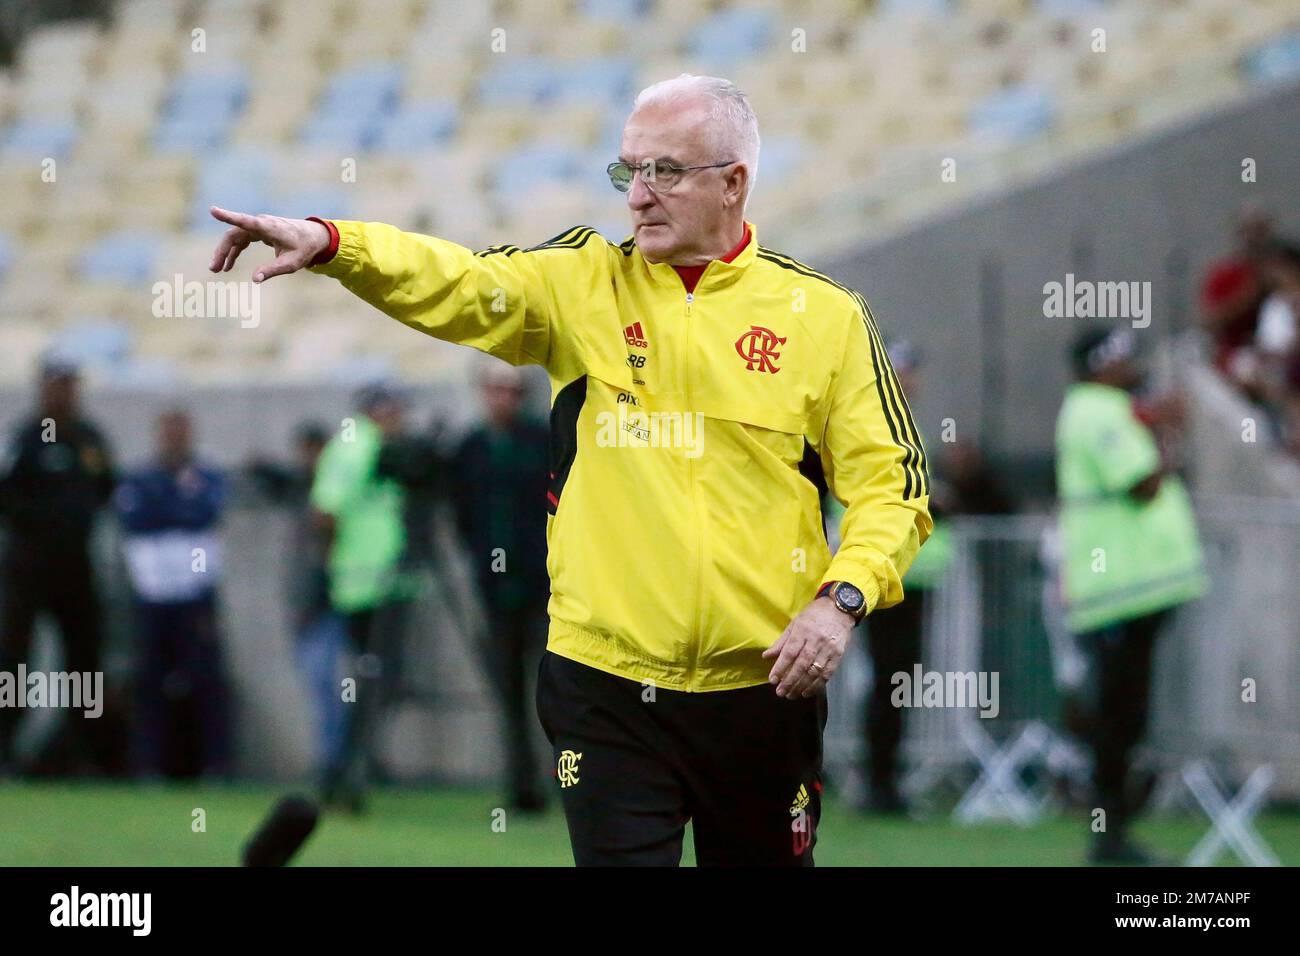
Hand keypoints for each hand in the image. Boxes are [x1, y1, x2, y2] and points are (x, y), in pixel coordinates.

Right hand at [207, 206, 331, 282]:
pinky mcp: (259, 230)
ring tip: (218, 269)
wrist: (314, 237)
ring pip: (235, 237)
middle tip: (213, 268)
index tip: (213, 210)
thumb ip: (272, 270)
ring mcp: (258, 226)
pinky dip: (234, 251)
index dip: (228, 216)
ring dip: (225, 253)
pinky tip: (228, 265)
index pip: (245, 220)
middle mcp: (260, 223)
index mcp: (268, 227)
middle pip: (234, 234)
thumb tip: (254, 279)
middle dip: (222, 251)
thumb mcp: (291, 263)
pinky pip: (241, 240)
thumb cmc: (304, 249)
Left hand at [762, 596, 855, 698]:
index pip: (790, 652)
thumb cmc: (814, 614)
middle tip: (780, 692)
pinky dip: (817, 685)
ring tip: (792, 695)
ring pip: (814, 672)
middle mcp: (816, 641)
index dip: (780, 667)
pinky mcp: (838, 655)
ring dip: (802, 686)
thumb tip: (766, 656)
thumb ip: (782, 641)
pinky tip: (807, 692)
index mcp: (803, 631)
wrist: (840, 609)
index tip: (772, 680)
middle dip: (790, 681)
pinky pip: (827, 673)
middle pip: (802, 665)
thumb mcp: (795, 623)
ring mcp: (829, 649)